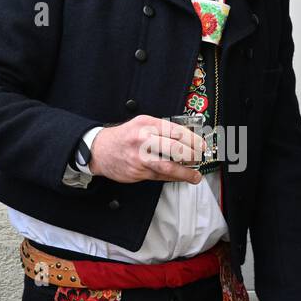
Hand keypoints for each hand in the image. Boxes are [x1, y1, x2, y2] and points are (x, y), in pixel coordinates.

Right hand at [90, 115, 206, 184]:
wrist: (99, 150)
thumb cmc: (123, 137)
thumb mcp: (141, 123)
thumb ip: (161, 128)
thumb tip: (186, 138)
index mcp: (147, 124)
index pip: (175, 131)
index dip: (193, 139)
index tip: (201, 144)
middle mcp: (144, 140)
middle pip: (175, 148)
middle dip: (192, 155)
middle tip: (200, 157)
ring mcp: (140, 157)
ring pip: (168, 166)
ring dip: (186, 172)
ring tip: (195, 175)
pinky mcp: (138, 172)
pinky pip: (160, 176)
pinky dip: (173, 177)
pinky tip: (180, 177)